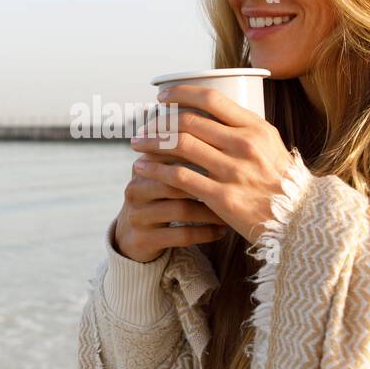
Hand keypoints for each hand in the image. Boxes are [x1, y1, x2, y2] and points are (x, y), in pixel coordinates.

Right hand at [113, 149, 228, 262]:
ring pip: (181, 209)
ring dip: (211, 211)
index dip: (202, 155)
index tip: (230, 160)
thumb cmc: (161, 199)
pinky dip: (206, 232)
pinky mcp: (143, 239)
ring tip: (230, 212)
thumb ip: (184, 153)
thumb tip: (221, 129)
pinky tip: (221, 231)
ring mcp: (137, 215)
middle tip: (235, 186)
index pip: (172, 152)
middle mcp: (136, 188)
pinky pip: (182, 234)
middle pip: (176, 180)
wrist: (134, 236)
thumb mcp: (165, 175)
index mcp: (142, 166)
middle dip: (209, 184)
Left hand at [129, 84, 297, 243]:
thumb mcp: (270, 144)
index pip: (211, 99)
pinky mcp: (222, 197)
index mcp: (256, 128)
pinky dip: (157, 170)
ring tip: (137, 145)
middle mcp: (244, 145)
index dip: (181, 93)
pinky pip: (181, 177)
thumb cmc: (279, 181)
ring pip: (181, 146)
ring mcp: (233, 171)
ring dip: (153, 143)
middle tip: (143, 126)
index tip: (161, 97)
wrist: (298, 221)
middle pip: (190, 122)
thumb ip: (242, 127)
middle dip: (159, 122)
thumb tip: (208, 110)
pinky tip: (144, 169)